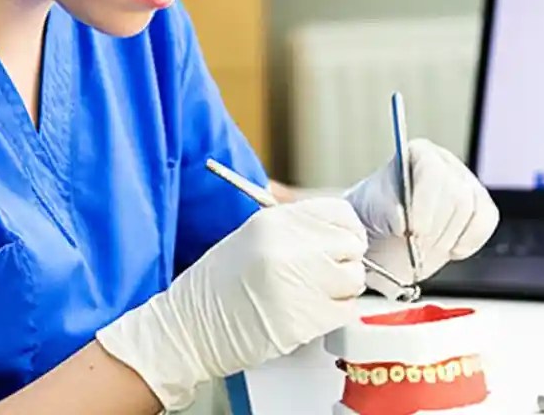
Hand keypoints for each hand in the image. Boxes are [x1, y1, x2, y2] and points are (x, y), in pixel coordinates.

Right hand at [95, 198, 367, 410]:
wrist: (190, 329)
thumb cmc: (217, 287)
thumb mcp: (253, 238)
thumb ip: (295, 231)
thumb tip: (337, 234)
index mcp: (275, 222)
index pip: (340, 214)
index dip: (346, 230)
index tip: (342, 243)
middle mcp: (289, 248)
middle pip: (351, 246)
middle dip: (343, 262)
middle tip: (325, 274)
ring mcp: (298, 284)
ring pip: (353, 280)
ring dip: (341, 291)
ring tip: (312, 296)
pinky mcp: (304, 320)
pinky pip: (345, 311)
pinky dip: (334, 315)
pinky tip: (308, 314)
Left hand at [343, 138, 498, 297]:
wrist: (384, 237)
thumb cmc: (372, 219)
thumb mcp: (367, 211)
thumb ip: (385, 210)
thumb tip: (403, 220)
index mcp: (417, 153)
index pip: (432, 171)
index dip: (425, 204)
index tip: (412, 231)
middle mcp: (445, 162)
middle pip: (457, 194)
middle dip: (435, 227)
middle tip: (415, 244)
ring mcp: (466, 183)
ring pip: (474, 210)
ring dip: (448, 237)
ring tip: (424, 246)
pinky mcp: (480, 206)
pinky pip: (487, 220)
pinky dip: (470, 240)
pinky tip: (451, 249)